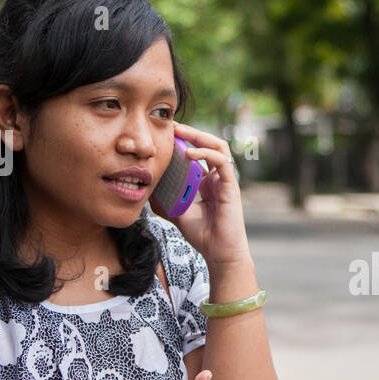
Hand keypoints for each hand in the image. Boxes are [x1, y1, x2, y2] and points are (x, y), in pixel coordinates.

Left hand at [148, 121, 251, 266]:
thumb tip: (147, 192)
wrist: (219, 254)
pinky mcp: (231, 186)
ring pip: (218, 146)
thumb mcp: (178, 214)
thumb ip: (167, 202)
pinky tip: (190, 154)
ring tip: (181, 132)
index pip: (198, 153)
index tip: (165, 134)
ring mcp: (226, 180)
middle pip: (208, 144)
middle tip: (171, 126)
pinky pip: (222, 162)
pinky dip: (206, 154)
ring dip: (199, 136)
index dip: (184, 141)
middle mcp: (218, 177)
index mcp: (207, 182)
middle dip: (191, 132)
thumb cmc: (203, 236)